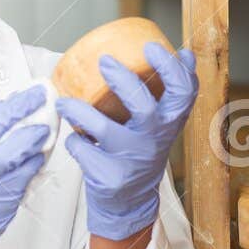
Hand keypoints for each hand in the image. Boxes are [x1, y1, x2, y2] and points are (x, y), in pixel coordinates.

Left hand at [54, 42, 196, 240]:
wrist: (130, 201)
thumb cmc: (142, 151)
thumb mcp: (163, 124)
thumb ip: (170, 92)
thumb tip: (185, 53)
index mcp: (170, 122)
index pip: (183, 92)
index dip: (170, 67)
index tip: (151, 47)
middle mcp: (154, 140)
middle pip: (144, 107)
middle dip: (122, 80)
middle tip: (104, 61)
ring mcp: (131, 160)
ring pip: (104, 129)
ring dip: (79, 111)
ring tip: (64, 101)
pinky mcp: (109, 177)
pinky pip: (82, 149)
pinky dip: (74, 140)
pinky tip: (74, 138)